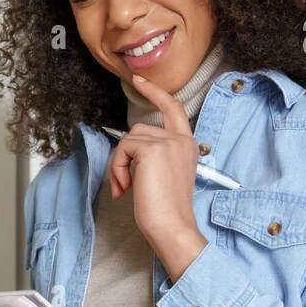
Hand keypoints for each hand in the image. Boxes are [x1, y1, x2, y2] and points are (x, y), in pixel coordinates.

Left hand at [109, 74, 208, 280]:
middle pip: (139, 130)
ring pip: (128, 140)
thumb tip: (129, 150)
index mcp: (187, 145)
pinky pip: (122, 149)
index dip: (155, 93)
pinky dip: (117, 168)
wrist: (171, 225)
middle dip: (125, 155)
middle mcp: (181, 140)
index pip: (173, 109)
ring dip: (120, 164)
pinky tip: (125, 188)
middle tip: (124, 184)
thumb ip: (155, 156)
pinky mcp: (152, 149)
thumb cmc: (166, 210)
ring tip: (125, 188)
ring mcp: (168, 142)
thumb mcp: (164, 175)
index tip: (138, 81)